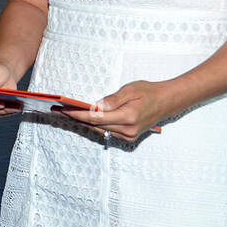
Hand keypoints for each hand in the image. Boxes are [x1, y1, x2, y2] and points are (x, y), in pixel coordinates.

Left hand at [56, 79, 170, 140]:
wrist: (167, 102)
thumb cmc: (149, 92)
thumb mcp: (131, 90)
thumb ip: (113, 99)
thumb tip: (96, 106)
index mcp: (128, 117)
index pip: (96, 118)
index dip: (78, 115)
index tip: (64, 110)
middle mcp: (127, 130)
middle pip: (95, 125)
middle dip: (76, 118)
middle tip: (59, 110)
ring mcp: (128, 136)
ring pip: (99, 130)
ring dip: (83, 122)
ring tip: (66, 114)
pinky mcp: (128, 137)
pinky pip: (106, 132)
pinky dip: (95, 125)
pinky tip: (84, 118)